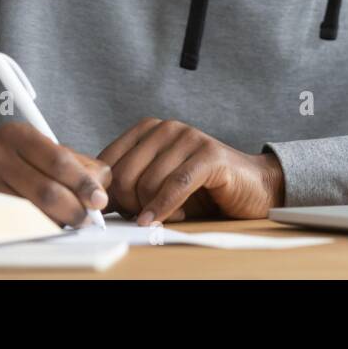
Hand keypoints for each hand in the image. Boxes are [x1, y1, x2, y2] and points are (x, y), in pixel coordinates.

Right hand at [0, 122, 111, 227]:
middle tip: (89, 218)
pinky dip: (38, 226)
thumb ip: (73, 161)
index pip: (58, 160)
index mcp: (18, 133)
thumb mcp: (38, 147)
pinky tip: (48, 223)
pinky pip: (16, 223)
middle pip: (46, 190)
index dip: (83, 182)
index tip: (99, 198)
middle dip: (75, 208)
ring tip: (70, 220)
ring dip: (58, 220)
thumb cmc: (10, 157)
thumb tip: (101, 182)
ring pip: (32, 211)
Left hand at [97, 118, 285, 224]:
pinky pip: (176, 185)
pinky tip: (162, 220)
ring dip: (154, 209)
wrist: (252, 187)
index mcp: (149, 130)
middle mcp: (167, 128)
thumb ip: (130, 186)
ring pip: (148, 182)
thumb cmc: (202, 189)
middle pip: (125, 174)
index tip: (117, 212)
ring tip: (170, 214)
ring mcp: (189, 137)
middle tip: (145, 217)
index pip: (108, 163)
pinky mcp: (209, 154)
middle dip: (129, 204)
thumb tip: (96, 202)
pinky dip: (165, 207)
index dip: (109, 194)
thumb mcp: (157, 185)